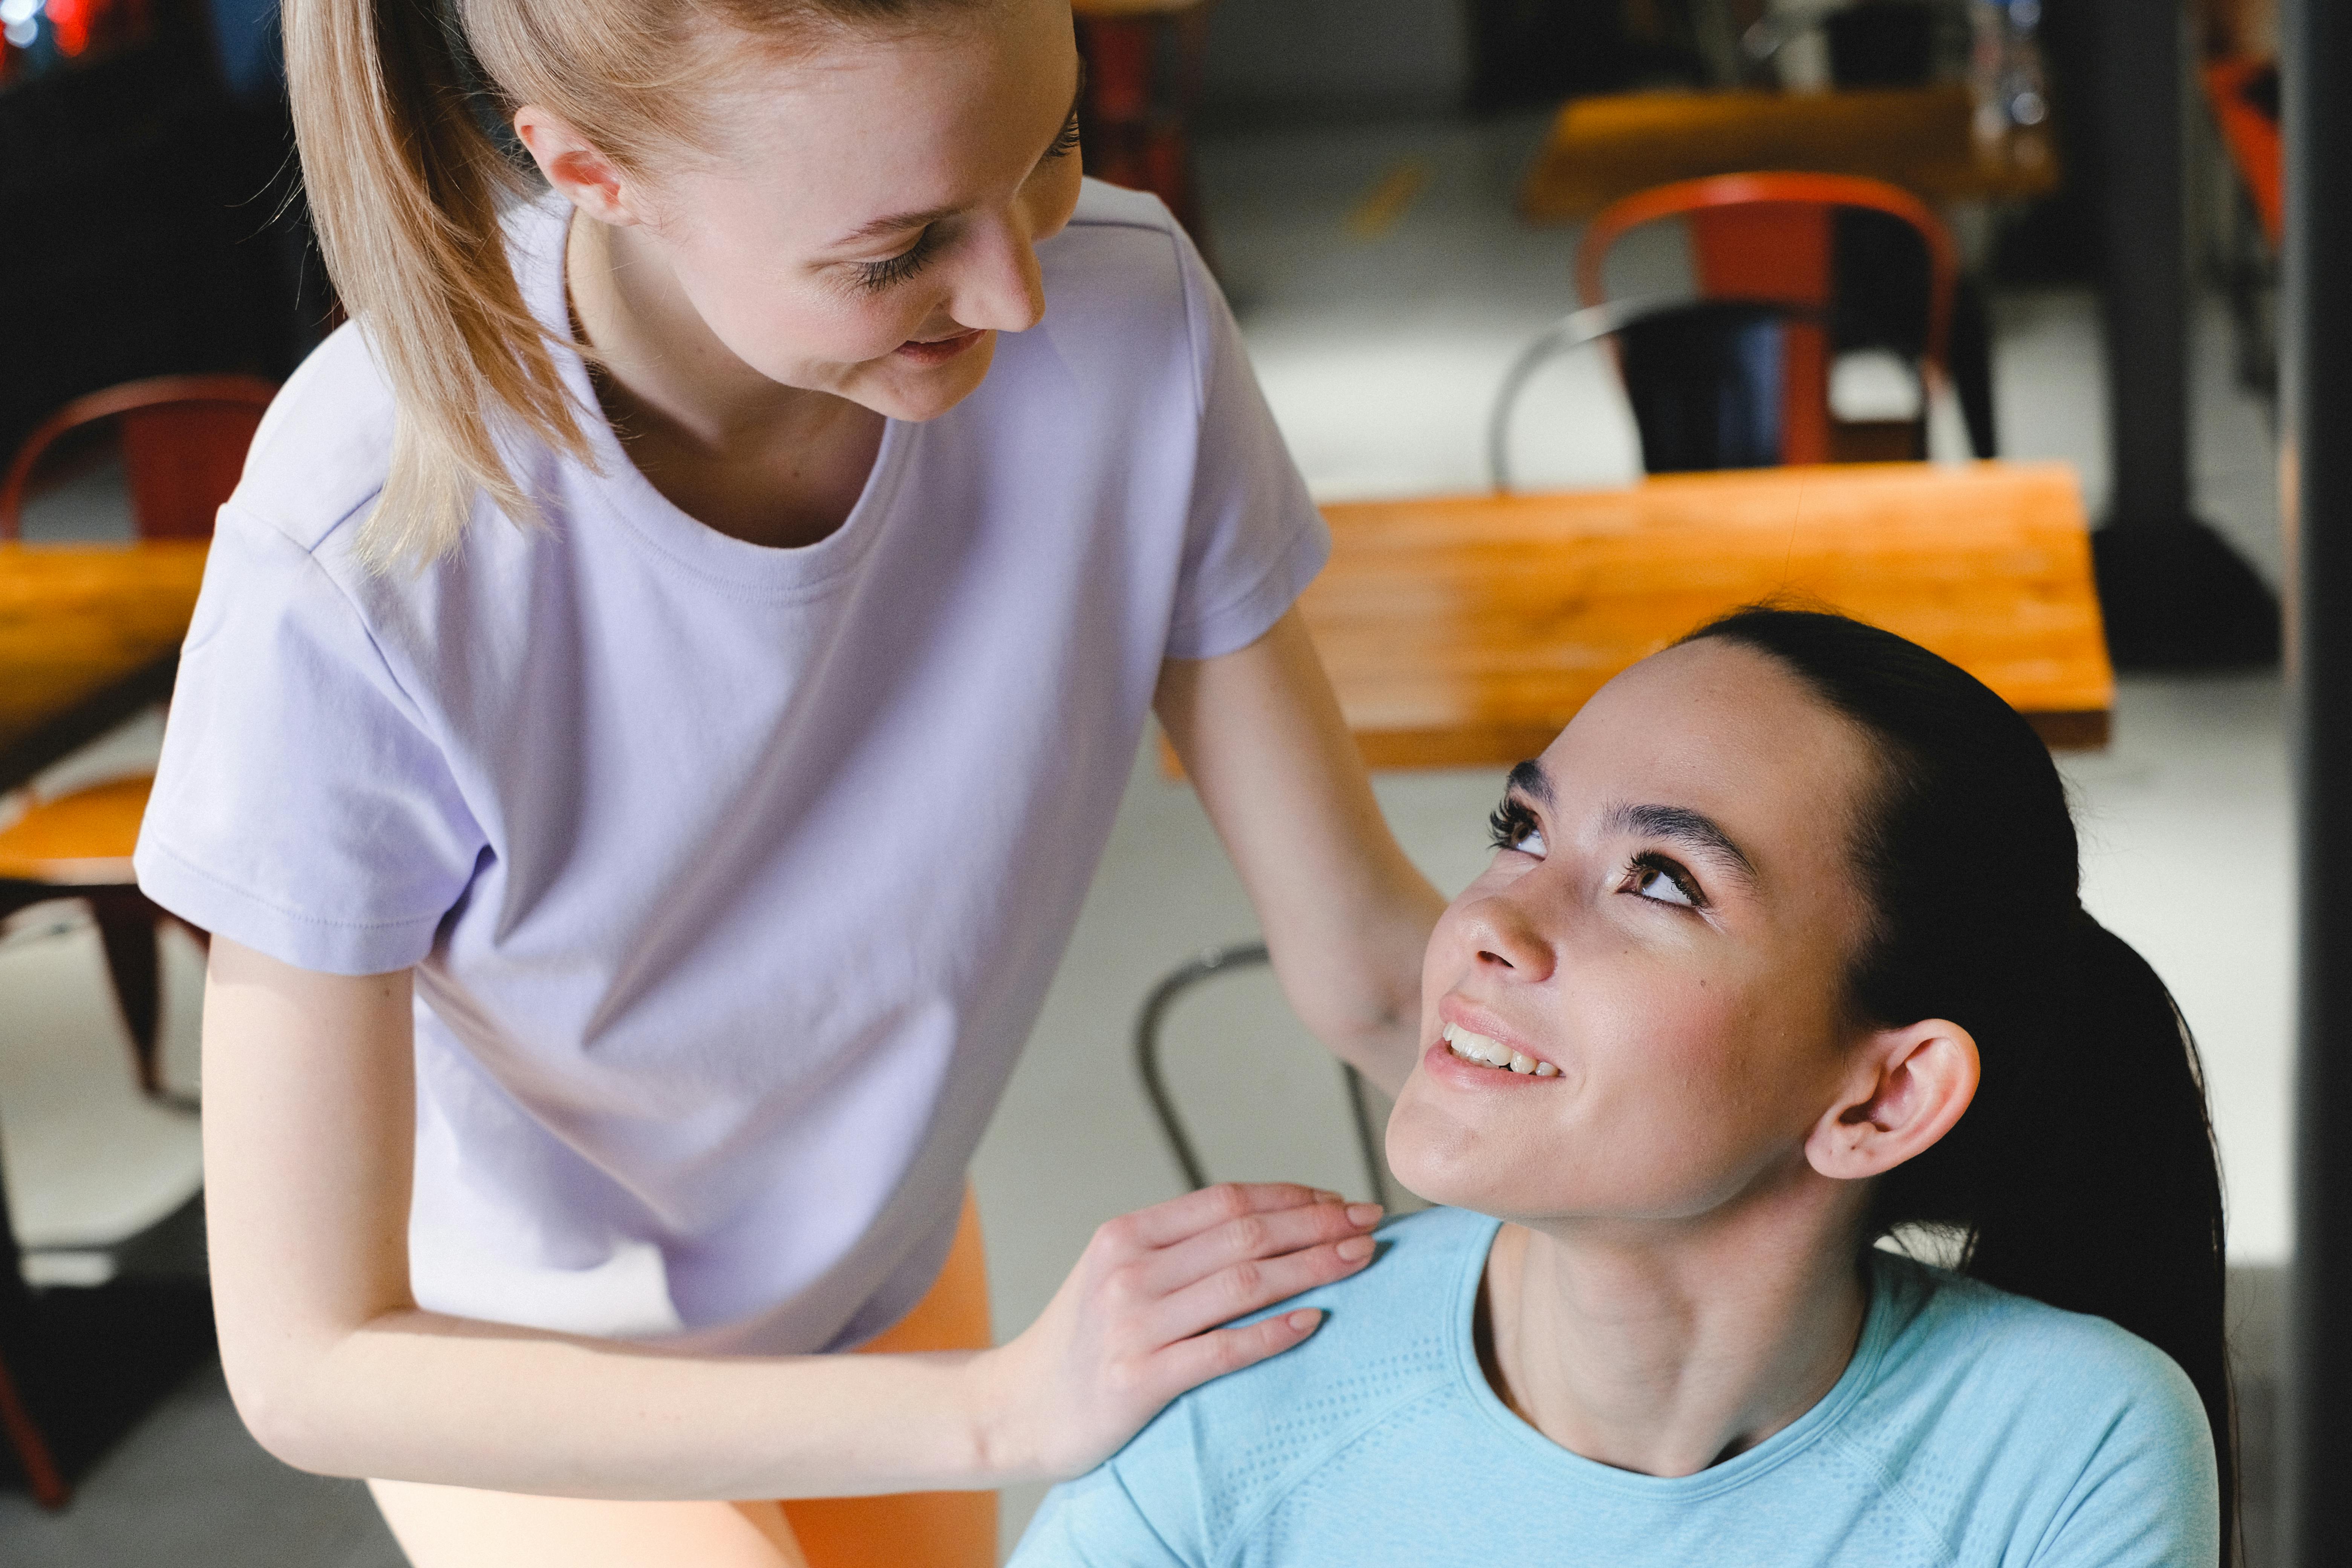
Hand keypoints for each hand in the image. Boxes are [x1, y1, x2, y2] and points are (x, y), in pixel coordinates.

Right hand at [970, 1183, 1381, 1481]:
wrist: (1017, 1408)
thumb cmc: (1081, 1339)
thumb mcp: (1117, 1272)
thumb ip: (1178, 1247)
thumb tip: (1269, 1221)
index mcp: (1125, 1235)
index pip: (1225, 1200)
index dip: (1290, 1195)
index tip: (1340, 1199)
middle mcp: (1128, 1272)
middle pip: (1244, 1235)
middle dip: (1316, 1224)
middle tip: (1370, 1223)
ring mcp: (1133, 1326)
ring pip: (1243, 1284)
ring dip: (1311, 1267)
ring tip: (1359, 1260)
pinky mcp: (1138, 1380)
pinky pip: (1222, 1351)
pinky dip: (1273, 1332)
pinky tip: (1314, 1320)